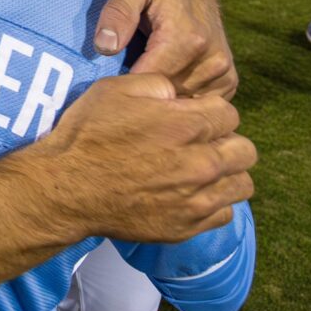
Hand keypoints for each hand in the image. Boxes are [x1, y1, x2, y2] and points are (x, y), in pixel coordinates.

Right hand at [33, 73, 255, 243]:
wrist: (65, 189)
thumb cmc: (87, 136)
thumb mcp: (116, 90)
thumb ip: (159, 84)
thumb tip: (179, 95)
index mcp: (187, 125)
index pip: (230, 114)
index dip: (210, 112)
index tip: (192, 118)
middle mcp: (200, 163)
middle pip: (245, 150)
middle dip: (226, 142)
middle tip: (201, 144)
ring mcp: (195, 199)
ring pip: (242, 184)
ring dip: (226, 175)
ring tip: (201, 171)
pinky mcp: (186, 227)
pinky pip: (224, 213)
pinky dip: (213, 203)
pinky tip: (190, 195)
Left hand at [95, 0, 237, 99]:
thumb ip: (117, 12)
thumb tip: (106, 46)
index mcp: (188, 40)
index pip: (149, 83)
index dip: (127, 83)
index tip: (112, 78)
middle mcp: (213, 59)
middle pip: (166, 97)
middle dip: (144, 91)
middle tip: (126, 76)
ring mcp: (223, 73)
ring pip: (180, 104)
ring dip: (161, 97)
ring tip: (145, 76)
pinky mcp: (228, 82)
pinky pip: (197, 104)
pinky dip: (180, 99)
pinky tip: (166, 82)